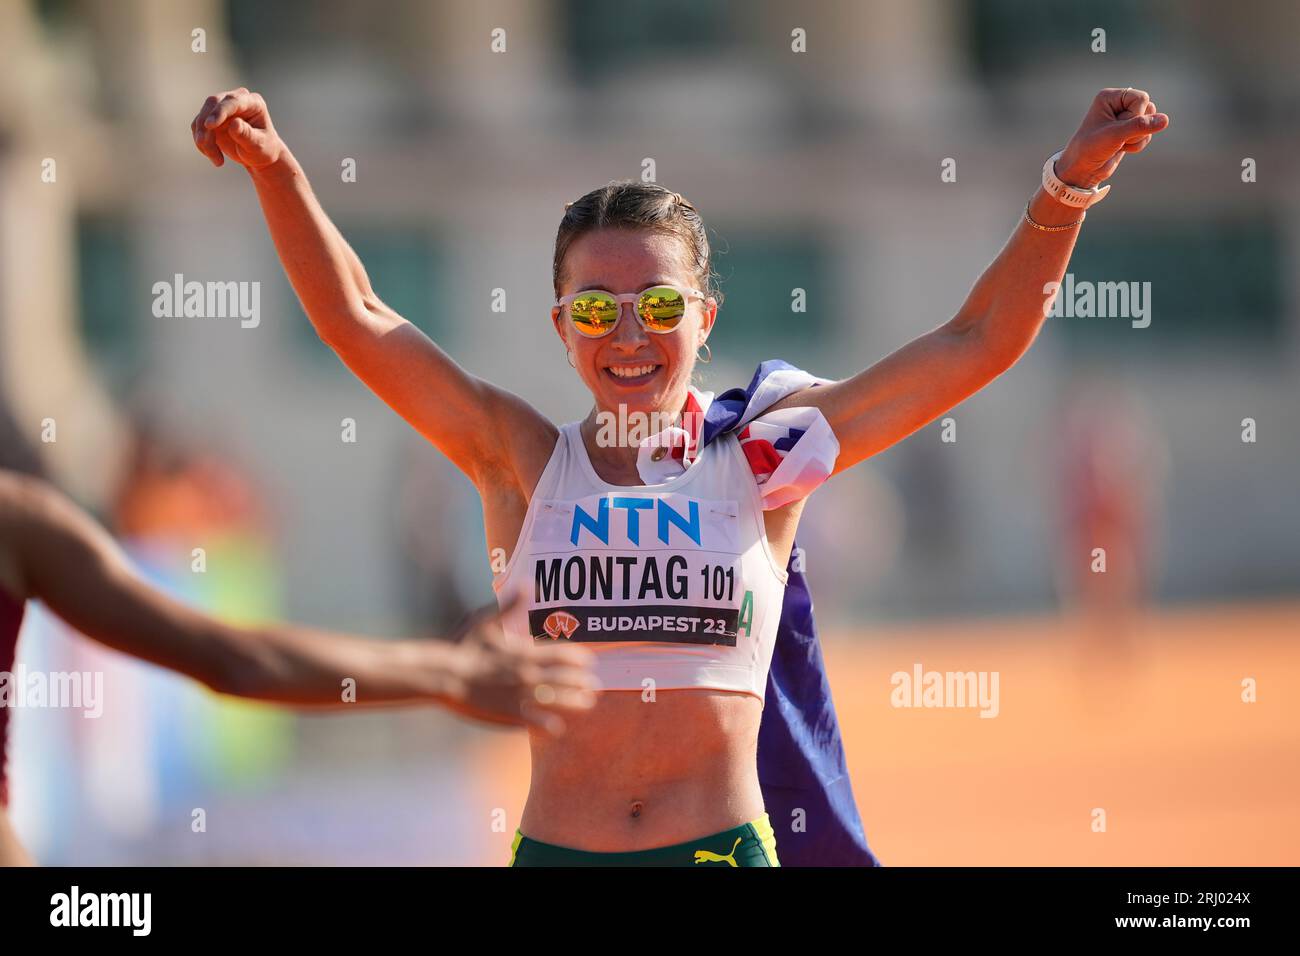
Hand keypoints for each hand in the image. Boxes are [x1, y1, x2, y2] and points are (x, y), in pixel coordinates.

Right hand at [190, 87, 284, 169]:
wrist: (258, 156)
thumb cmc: (263, 149)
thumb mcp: (258, 146)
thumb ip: (247, 134)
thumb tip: (234, 123)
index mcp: (253, 102)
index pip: (233, 100)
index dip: (220, 111)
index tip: (209, 125)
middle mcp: (235, 100)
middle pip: (212, 104)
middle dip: (205, 125)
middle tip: (203, 143)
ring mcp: (221, 107)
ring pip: (202, 117)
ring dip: (204, 140)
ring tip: (218, 161)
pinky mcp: (210, 118)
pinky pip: (198, 128)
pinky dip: (202, 144)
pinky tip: (216, 158)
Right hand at [442, 597, 598, 734]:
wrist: (444, 675)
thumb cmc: (465, 646)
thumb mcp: (487, 620)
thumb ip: (511, 605)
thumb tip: (529, 583)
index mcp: (525, 653)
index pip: (563, 655)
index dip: (579, 658)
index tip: (589, 660)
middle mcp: (527, 676)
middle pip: (566, 679)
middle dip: (584, 682)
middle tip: (595, 684)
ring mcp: (520, 696)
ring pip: (557, 701)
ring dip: (576, 702)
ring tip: (588, 703)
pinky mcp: (508, 714)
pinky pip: (534, 722)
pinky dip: (548, 725)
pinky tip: (558, 728)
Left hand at [1055, 88, 1169, 188]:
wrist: (1082, 170)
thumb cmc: (1091, 149)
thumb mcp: (1115, 135)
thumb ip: (1140, 126)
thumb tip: (1165, 120)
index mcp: (1110, 97)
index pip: (1141, 98)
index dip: (1136, 115)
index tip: (1119, 127)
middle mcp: (1118, 104)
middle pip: (1149, 108)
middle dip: (1137, 128)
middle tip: (1118, 137)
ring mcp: (1125, 118)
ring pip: (1151, 122)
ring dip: (1138, 138)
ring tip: (1119, 144)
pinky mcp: (1130, 131)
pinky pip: (1147, 134)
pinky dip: (1138, 144)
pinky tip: (1122, 148)